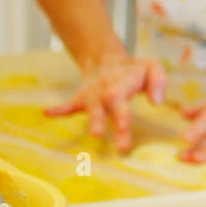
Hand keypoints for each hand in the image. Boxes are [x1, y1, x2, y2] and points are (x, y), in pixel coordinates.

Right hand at [45, 55, 165, 152]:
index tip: (125, 128)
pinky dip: (58, 110)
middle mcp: (105, 91)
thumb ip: (158, 81)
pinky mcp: (81, 99)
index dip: (123, 115)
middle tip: (121, 147)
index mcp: (122, 84)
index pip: (122, 101)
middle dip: (112, 125)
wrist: (105, 59)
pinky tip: (47, 113)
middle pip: (107, 107)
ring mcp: (92, 96)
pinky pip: (68, 105)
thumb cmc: (133, 70)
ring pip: (91, 109)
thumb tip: (157, 102)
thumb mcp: (151, 67)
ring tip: (96, 134)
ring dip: (93, 121)